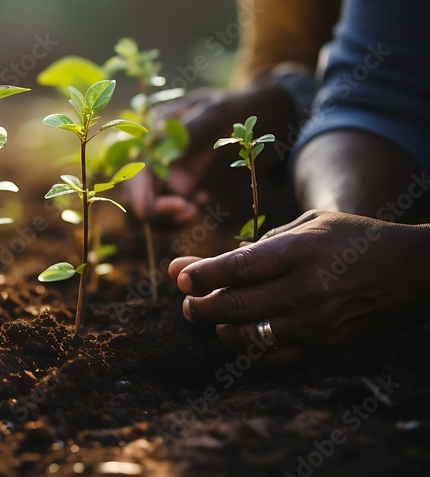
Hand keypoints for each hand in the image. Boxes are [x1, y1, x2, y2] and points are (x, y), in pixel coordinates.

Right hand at [129, 84, 296, 222]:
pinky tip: (203, 199)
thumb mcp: (219, 113)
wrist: (272, 113)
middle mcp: (158, 151)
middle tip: (190, 212)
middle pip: (140, 190)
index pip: (139, 169)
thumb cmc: (244, 107)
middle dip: (159, 208)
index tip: (179, 205)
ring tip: (196, 209)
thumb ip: (191, 131)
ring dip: (170, 212)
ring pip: (154, 201)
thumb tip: (164, 157)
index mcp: (158, 131)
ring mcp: (171, 166)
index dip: (147, 194)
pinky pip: (173, 202)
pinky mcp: (185, 178)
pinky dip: (182, 209)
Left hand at [169, 210, 429, 367]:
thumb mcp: (308, 225)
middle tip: (188, 302)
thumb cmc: (352, 240)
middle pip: (234, 306)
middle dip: (198, 306)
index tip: (180, 277)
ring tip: (217, 316)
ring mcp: (317, 324)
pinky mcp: (326, 349)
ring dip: (220, 329)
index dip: (201, 275)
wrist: (414, 274)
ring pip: (246, 338)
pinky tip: (243, 335)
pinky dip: (247, 351)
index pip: (238, 268)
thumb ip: (252, 246)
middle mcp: (308, 289)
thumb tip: (190, 266)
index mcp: (303, 251)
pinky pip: (270, 360)